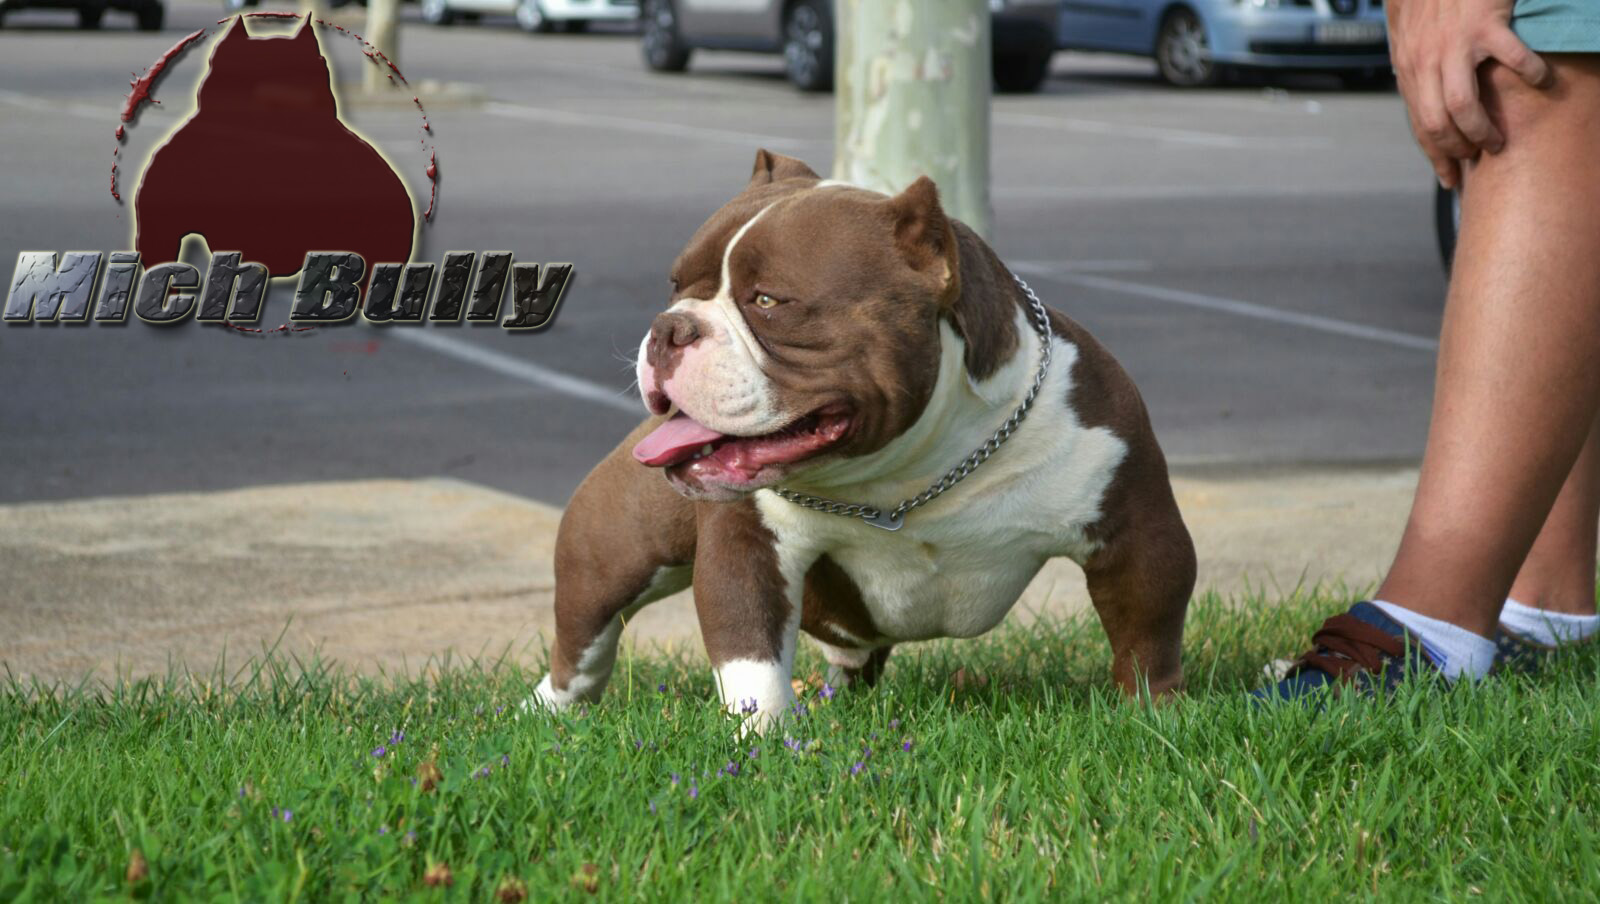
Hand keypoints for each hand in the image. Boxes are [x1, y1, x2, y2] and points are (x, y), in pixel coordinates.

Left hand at [1387, 0, 1551, 187]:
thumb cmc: (1426, 2)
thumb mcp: (1409, 43)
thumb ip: (1418, 72)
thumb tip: (1423, 103)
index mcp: (1410, 70)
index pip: (1419, 126)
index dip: (1435, 156)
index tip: (1450, 180)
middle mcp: (1426, 62)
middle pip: (1436, 124)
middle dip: (1457, 150)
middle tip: (1478, 155)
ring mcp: (1453, 45)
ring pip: (1462, 105)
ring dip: (1482, 129)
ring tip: (1497, 141)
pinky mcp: (1484, 25)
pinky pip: (1511, 58)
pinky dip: (1531, 73)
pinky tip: (1542, 82)